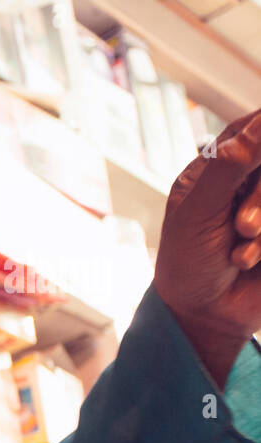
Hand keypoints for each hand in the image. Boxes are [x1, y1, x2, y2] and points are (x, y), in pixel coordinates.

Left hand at [154, 108, 260, 383]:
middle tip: (242, 227)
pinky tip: (248, 262)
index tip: (250, 171)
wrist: (204, 316)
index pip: (254, 126)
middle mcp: (250, 177)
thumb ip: (229, 166)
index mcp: (219, 164)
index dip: (260, 135)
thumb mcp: (199, 213)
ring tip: (241, 252)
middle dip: (260, 197)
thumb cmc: (188, 263)